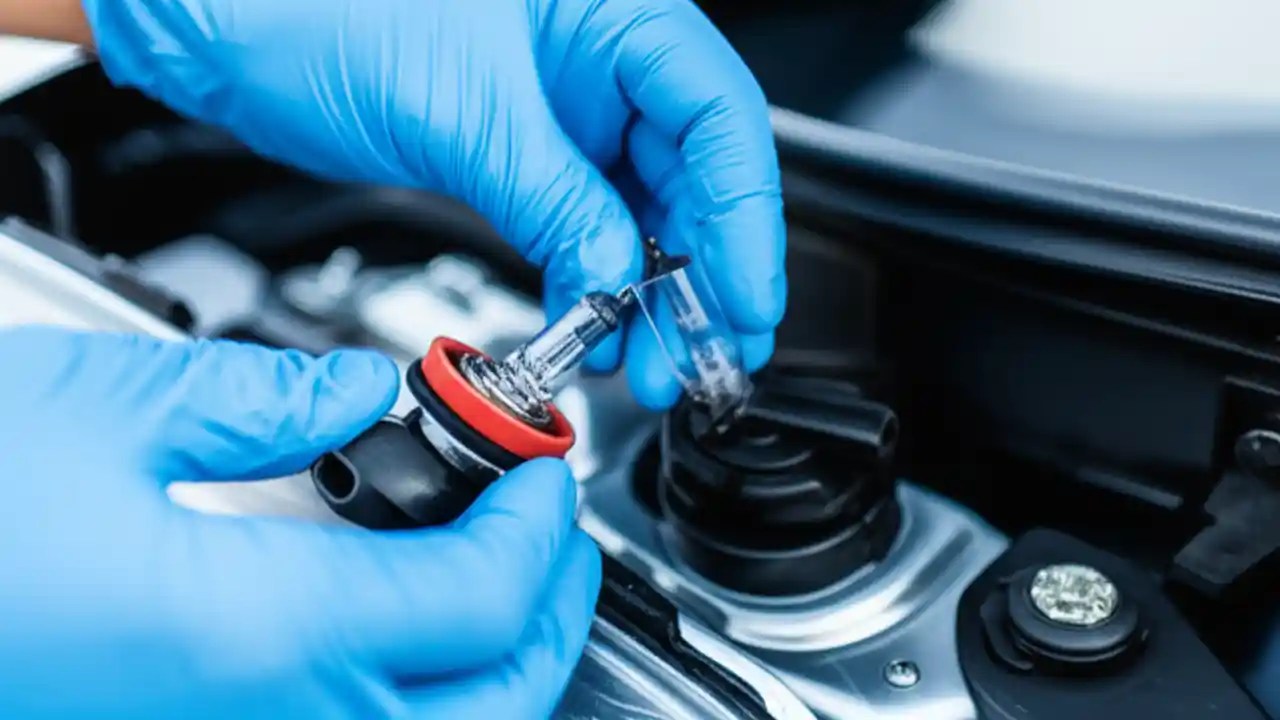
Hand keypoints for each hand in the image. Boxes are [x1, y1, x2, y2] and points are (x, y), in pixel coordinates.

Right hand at [0, 326, 599, 719]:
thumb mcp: (103, 409)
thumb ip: (265, 399)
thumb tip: (357, 386)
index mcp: (259, 640)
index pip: (487, 597)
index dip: (541, 522)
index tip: (539, 463)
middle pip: (497, 703)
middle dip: (551, 614)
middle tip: (546, 530)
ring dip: (491, 670)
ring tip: (485, 581)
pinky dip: (405, 703)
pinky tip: (376, 633)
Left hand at [81, 0, 786, 408]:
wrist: (224, 27)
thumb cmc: (320, 9)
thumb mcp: (467, 114)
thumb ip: (560, 203)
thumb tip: (618, 284)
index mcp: (614, 11)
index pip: (718, 118)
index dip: (744, 218)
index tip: (746, 301)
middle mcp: (601, 57)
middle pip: (694, 174)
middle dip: (704, 273)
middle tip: (707, 355)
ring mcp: (565, 108)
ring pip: (644, 210)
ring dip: (653, 293)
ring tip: (653, 363)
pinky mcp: (524, 152)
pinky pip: (587, 223)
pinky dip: (599, 281)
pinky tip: (604, 327)